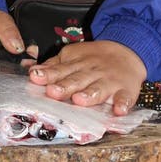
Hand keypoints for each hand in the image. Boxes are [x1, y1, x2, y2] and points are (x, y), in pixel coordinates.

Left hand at [28, 40, 146, 114]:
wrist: (128, 50)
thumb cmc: (94, 59)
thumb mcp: (73, 57)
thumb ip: (54, 66)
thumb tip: (33, 72)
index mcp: (77, 65)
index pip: (60, 70)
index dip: (49, 75)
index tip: (36, 78)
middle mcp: (92, 73)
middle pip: (77, 80)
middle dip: (65, 86)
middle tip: (52, 92)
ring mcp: (110, 81)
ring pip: (99, 88)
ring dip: (90, 95)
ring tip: (79, 100)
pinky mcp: (126, 90)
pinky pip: (125, 98)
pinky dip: (123, 104)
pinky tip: (119, 110)